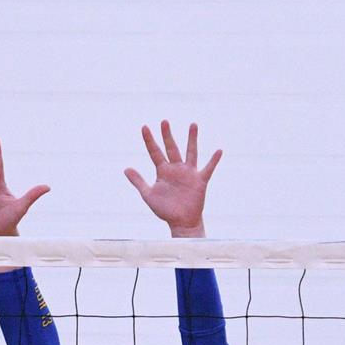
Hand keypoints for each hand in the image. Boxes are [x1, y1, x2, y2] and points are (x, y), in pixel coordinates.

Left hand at [124, 120, 220, 237]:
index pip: (155, 152)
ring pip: (190, 152)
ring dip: (191, 139)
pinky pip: (208, 168)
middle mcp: (176, 168)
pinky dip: (214, 160)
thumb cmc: (165, 209)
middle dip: (167, 135)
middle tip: (164, 121)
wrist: (181, 222)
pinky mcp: (200, 181)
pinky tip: (219, 151)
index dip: (149, 141)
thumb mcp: (148, 195)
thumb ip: (138, 181)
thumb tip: (125, 169)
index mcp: (163, 171)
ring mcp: (189, 173)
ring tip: (192, 124)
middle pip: (171, 148)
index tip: (144, 127)